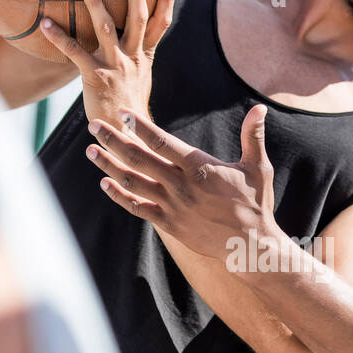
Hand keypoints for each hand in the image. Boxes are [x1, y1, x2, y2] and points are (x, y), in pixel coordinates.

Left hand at [40, 0, 178, 126]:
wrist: (125, 133)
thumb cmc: (128, 102)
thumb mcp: (140, 75)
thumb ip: (136, 51)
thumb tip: (131, 31)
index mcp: (145, 55)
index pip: (161, 23)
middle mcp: (133, 57)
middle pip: (137, 18)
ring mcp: (114, 66)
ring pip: (104, 28)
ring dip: (95, 3)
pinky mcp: (94, 77)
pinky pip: (74, 52)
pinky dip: (58, 36)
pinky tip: (44, 22)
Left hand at [84, 105, 280, 260]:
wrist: (249, 245)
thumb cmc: (255, 203)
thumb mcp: (258, 168)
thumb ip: (253, 137)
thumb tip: (260, 108)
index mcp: (199, 167)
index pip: (161, 141)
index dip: (139, 126)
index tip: (121, 113)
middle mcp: (180, 185)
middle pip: (138, 158)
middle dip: (113, 139)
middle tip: (94, 125)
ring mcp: (172, 206)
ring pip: (132, 182)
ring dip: (109, 165)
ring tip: (91, 150)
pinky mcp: (168, 224)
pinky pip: (138, 208)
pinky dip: (119, 195)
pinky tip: (105, 183)